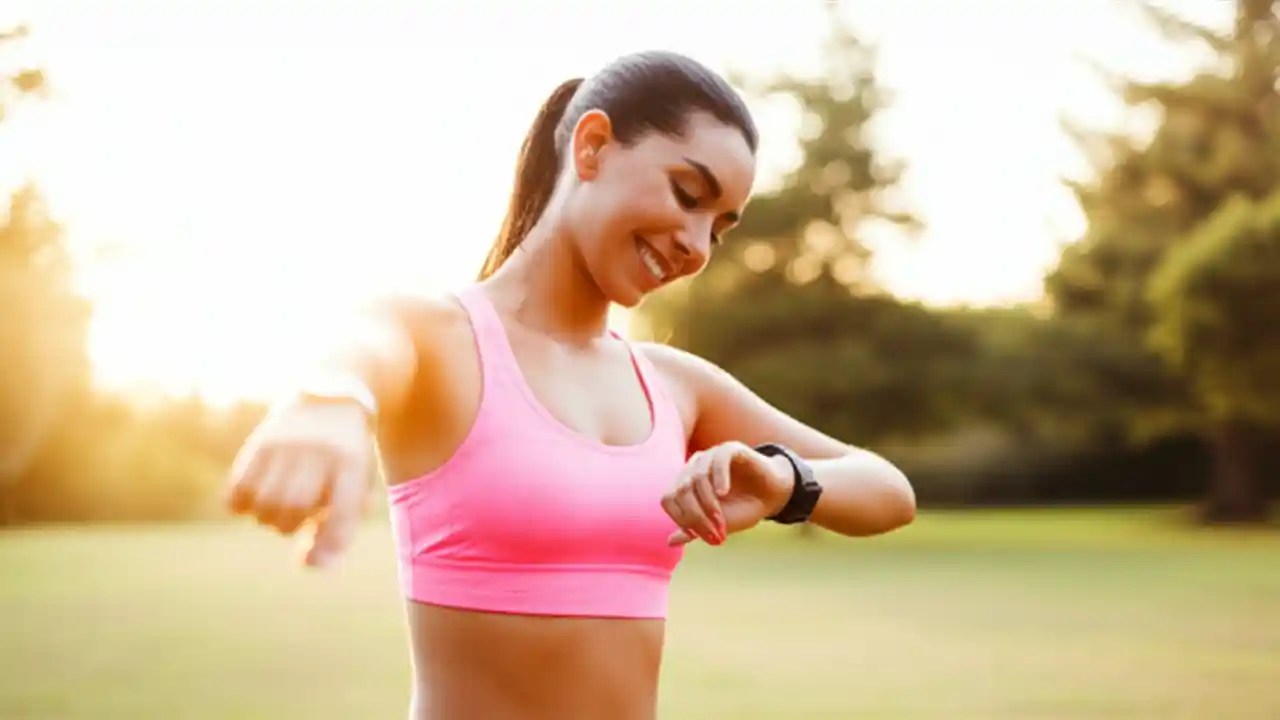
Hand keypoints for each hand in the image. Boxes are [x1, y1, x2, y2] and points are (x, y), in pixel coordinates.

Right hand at [224, 399, 374, 567]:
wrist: (333, 402)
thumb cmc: (347, 459)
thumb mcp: (357, 486)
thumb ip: (339, 527)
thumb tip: (313, 564)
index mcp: (352, 463)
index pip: (342, 511)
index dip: (329, 544)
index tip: (313, 560)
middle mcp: (319, 451)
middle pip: (294, 508)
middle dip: (291, 527)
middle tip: (297, 518)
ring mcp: (287, 444)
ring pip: (264, 502)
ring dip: (267, 520)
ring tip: (278, 509)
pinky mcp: (260, 444)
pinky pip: (238, 491)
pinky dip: (242, 507)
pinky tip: (255, 501)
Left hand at [661, 441, 794, 546]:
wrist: (771, 496)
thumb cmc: (741, 509)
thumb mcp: (716, 525)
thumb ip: (694, 530)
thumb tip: (670, 542)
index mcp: (684, 483)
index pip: (668, 499)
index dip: (681, 520)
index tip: (698, 536)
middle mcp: (693, 467)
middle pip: (680, 490)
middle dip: (696, 516)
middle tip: (714, 534)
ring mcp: (710, 456)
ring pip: (697, 477)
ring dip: (708, 504)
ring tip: (721, 522)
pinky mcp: (730, 449)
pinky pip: (718, 459)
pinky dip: (719, 477)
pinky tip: (724, 493)